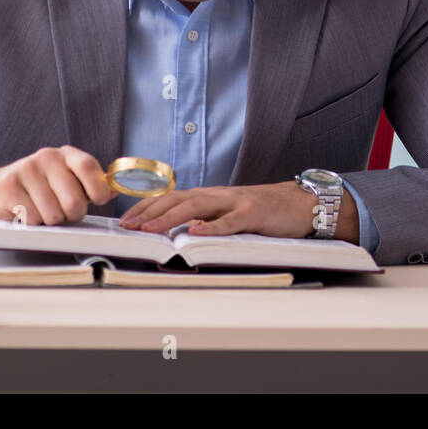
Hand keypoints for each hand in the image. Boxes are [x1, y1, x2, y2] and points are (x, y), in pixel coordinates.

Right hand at [0, 146, 115, 229]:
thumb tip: (114, 190)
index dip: (97, 189)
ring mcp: (27, 170)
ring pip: (54, 214)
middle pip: (74, 201)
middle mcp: (47, 157)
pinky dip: (33, 222)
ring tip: (43, 209)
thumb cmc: (39, 187)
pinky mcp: (10, 187)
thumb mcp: (66, 179)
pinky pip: (34, 218)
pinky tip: (26, 211)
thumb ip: (90, 184)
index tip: (97, 200)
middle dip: (72, 214)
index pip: (89, 168)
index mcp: (66, 154)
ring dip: (51, 220)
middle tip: (63, 211)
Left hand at [117, 181, 319, 238]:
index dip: (148, 207)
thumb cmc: (263, 211)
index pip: (172, 198)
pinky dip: (212, 227)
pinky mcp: (254, 214)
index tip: (127, 219)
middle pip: (179, 199)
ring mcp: (236, 203)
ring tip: (152, 229)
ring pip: (198, 207)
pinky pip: (230, 222)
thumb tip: (178, 231)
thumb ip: (206, 219)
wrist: (300, 203)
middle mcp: (219, 195)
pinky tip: (196, 233)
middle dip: (151, 212)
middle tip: (130, 226)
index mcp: (211, 196)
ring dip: (171, 218)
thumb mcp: (229, 213)